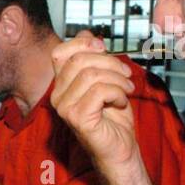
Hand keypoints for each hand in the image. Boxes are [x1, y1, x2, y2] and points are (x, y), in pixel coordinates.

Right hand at [50, 32, 139, 169]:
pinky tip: (121, 101)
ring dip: (117, 79)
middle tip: (126, 74)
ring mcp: (64, 108)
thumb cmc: (113, 117)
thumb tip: (89, 36)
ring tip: (127, 90)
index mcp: (61, 84)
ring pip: (91, 75)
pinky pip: (99, 91)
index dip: (82, 43)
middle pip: (79, 60)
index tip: (103, 47)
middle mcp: (57, 96)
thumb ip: (95, 59)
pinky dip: (118, 93)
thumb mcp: (106, 79)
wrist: (120, 148)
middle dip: (110, 62)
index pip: (60, 52)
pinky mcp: (77, 118)